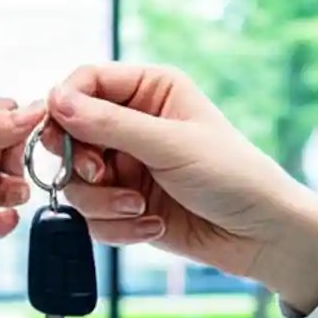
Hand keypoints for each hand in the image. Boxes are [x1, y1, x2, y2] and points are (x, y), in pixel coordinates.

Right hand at [44, 64, 317, 312]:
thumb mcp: (171, 145)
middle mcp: (131, 125)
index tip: (59, 131)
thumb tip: (56, 100)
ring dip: (102, 201)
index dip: (64, 104)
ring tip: (139, 208)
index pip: (85, 82)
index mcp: (149, 90)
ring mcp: (125, 166)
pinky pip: (91, 215)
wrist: (261, 236)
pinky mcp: (123, 204)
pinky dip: (116, 226)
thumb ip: (110, 124)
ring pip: (75, 181)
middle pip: (69, 134)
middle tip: (102, 174)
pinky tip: (152, 226)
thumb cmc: (232, 177)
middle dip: (82, 162)